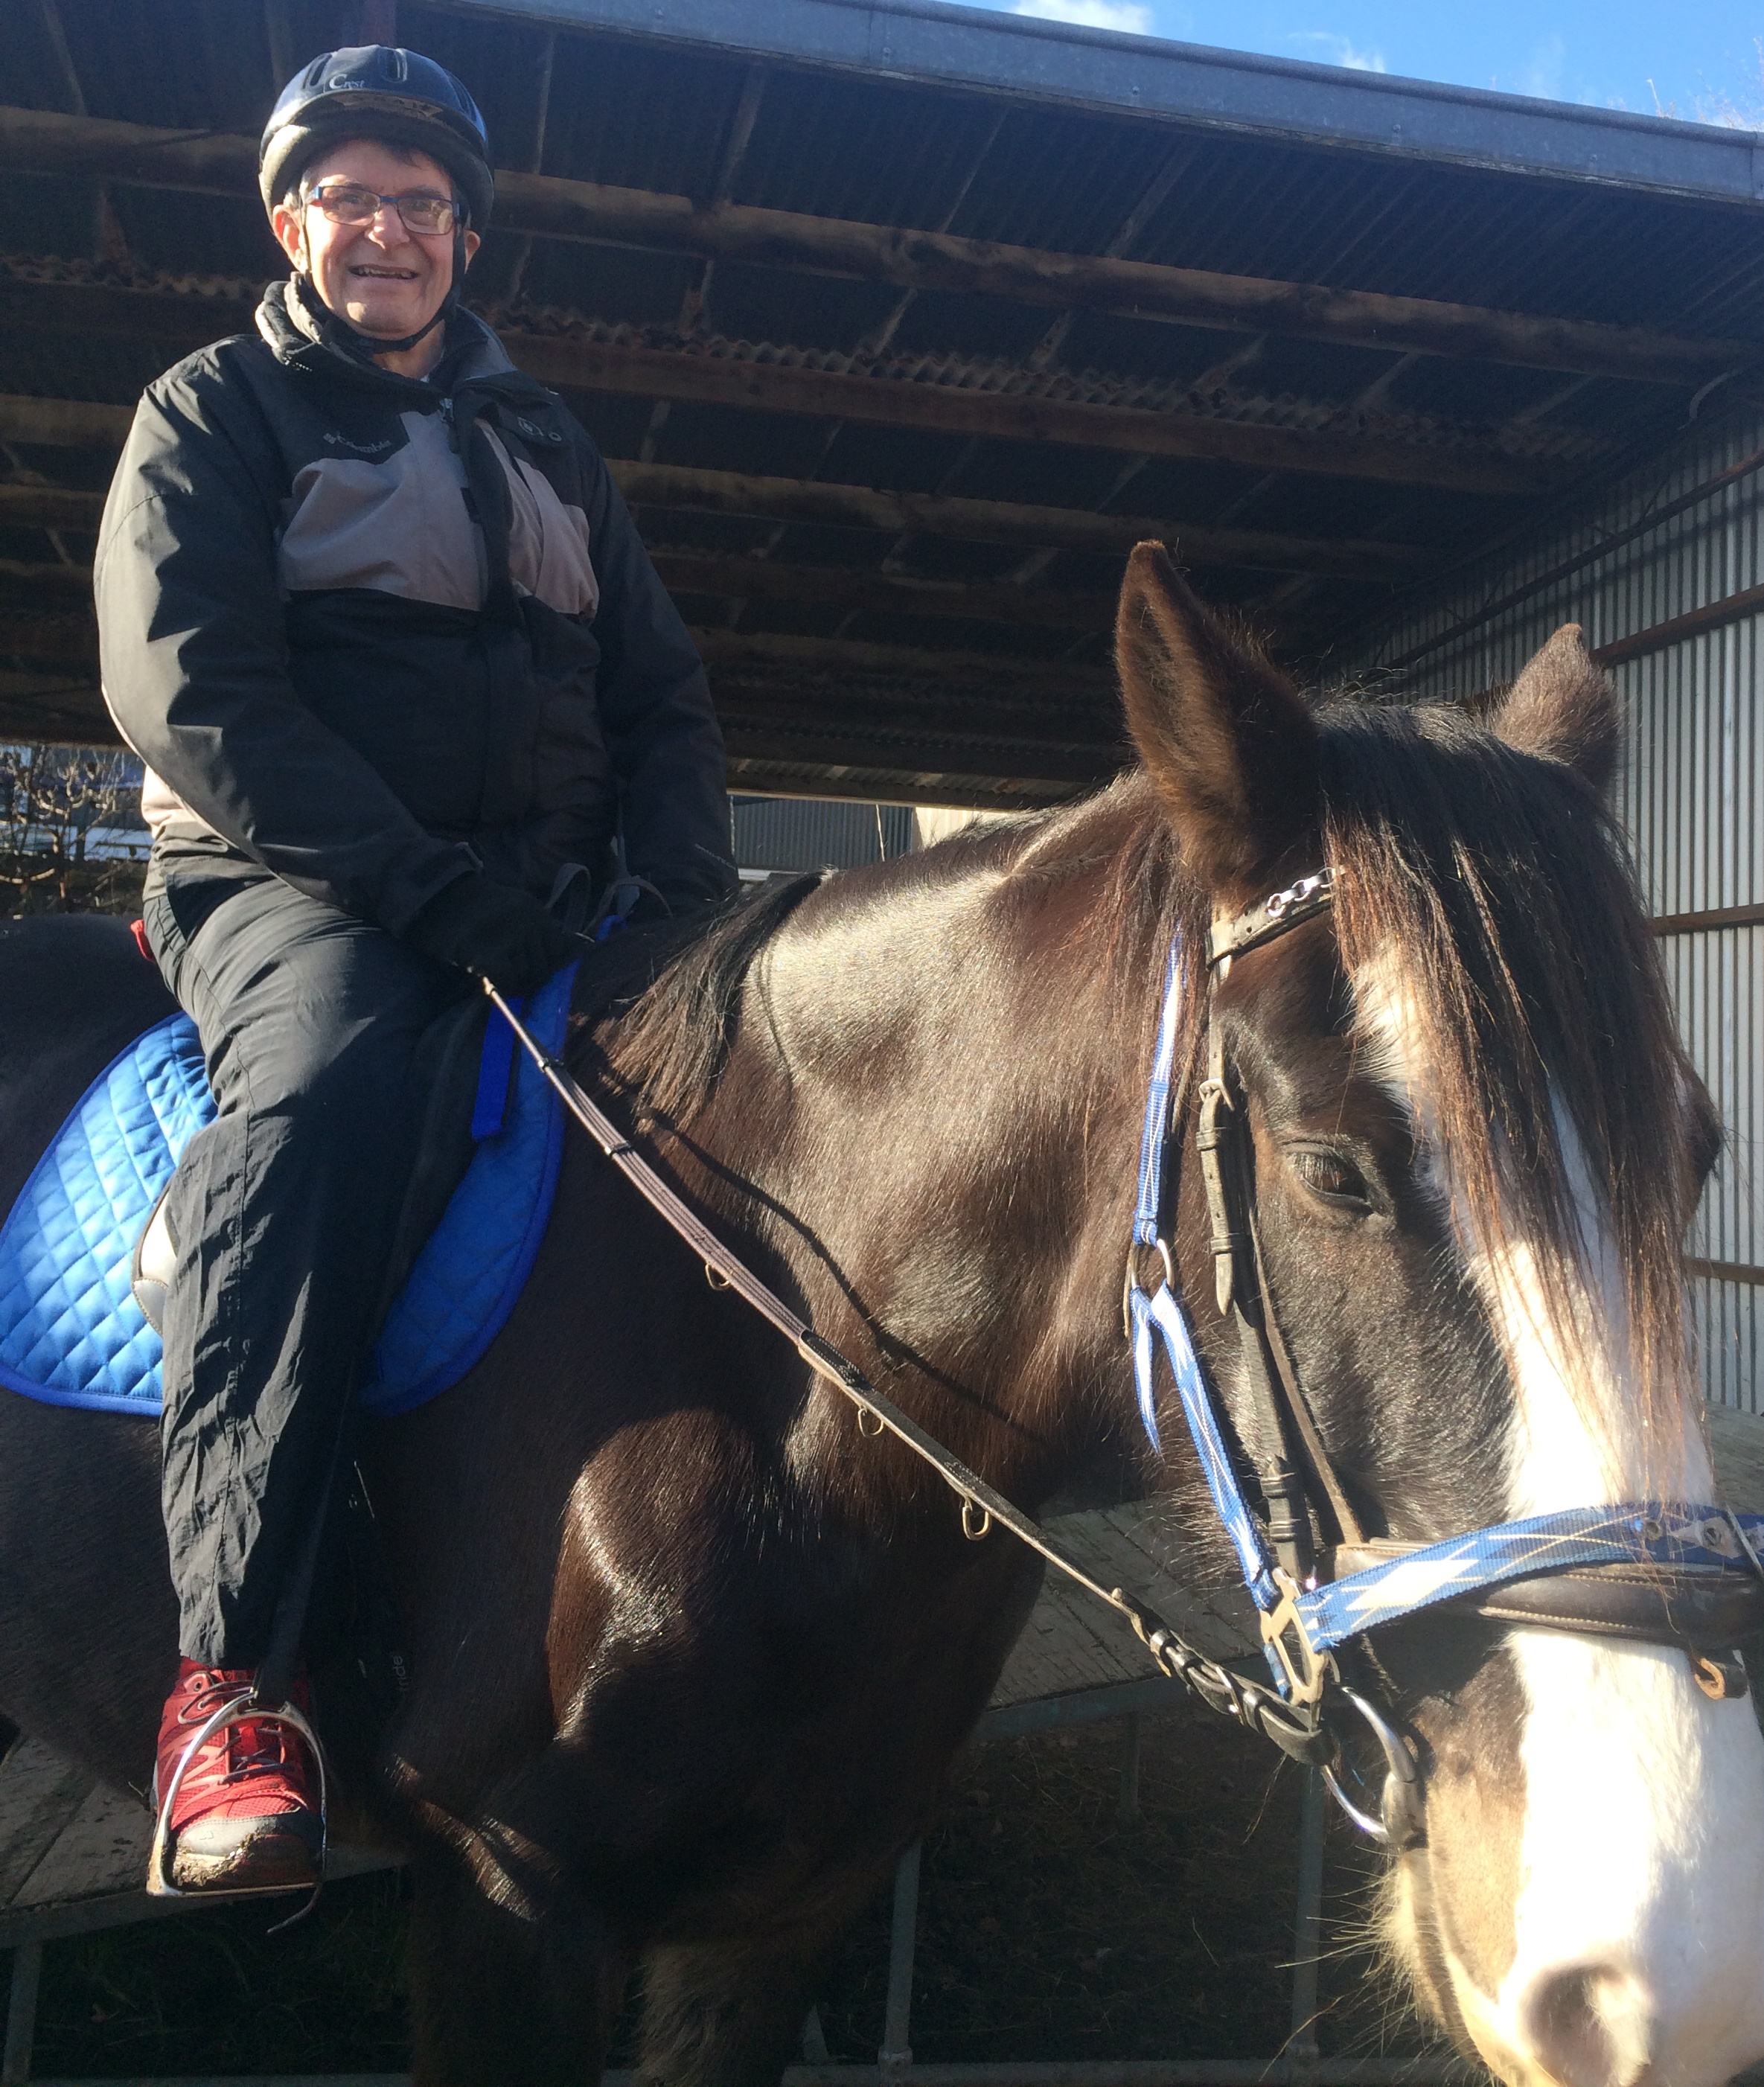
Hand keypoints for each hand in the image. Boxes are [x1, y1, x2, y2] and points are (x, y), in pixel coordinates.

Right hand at [406, 877, 571, 995]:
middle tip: (509, 975)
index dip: (545, 963)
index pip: (558, 950)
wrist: (438, 898)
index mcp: (538, 913)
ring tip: (496, 974)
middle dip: (529, 976)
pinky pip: (507, 980)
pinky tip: (489, 979)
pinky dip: (501, 986)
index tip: (529, 966)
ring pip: (526, 976)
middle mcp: (530, 923)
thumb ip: (538, 931)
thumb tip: (565, 956)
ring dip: (513, 982)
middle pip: (543, 967)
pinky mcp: (489, 953)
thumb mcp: (517, 909)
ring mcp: (511, 938)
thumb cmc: (477, 908)